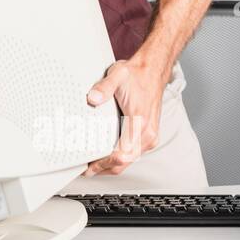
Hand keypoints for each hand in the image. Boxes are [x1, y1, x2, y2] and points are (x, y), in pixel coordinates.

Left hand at [82, 58, 168, 176]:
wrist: (153, 70)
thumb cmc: (137, 75)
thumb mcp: (118, 75)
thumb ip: (104, 87)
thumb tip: (92, 99)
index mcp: (140, 123)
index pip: (122, 155)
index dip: (105, 164)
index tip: (90, 167)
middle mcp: (148, 133)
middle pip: (125, 162)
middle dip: (105, 169)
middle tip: (86, 170)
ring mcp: (149, 135)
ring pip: (130, 159)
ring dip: (112, 164)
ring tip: (93, 164)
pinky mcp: (148, 133)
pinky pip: (134, 153)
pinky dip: (120, 157)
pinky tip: (107, 154)